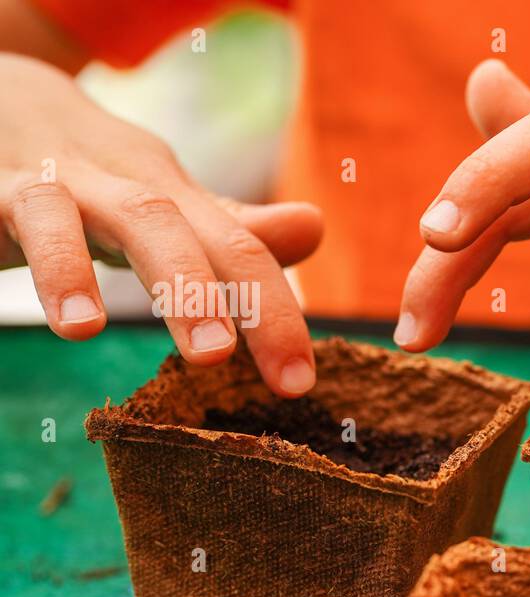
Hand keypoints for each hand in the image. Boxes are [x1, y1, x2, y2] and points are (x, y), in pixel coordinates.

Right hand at [0, 54, 322, 395]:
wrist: (2, 95)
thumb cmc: (101, 174)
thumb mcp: (171, 203)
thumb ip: (232, 231)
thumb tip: (314, 227)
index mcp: (168, 195)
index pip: (236, 249)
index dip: (272, 312)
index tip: (297, 384)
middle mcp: (107, 182)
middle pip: (156, 221)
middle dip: (188, 286)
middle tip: (214, 356)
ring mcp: (37, 183)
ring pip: (54, 211)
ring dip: (67, 265)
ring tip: (80, 328)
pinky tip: (7, 296)